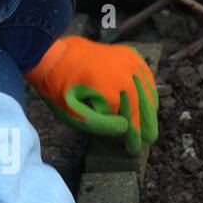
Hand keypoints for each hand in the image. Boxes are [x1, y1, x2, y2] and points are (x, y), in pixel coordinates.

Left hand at [25, 36, 158, 154]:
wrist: (53, 54)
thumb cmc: (59, 87)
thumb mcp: (73, 113)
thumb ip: (101, 124)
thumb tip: (126, 127)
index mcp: (112, 87)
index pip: (130, 117)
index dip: (133, 136)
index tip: (134, 149)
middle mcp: (126, 72)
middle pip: (143, 104)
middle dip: (147, 123)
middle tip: (150, 139)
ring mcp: (129, 60)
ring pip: (147, 89)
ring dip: (150, 107)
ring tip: (150, 123)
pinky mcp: (129, 53)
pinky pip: (145, 75)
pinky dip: (149, 88)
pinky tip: (149, 100)